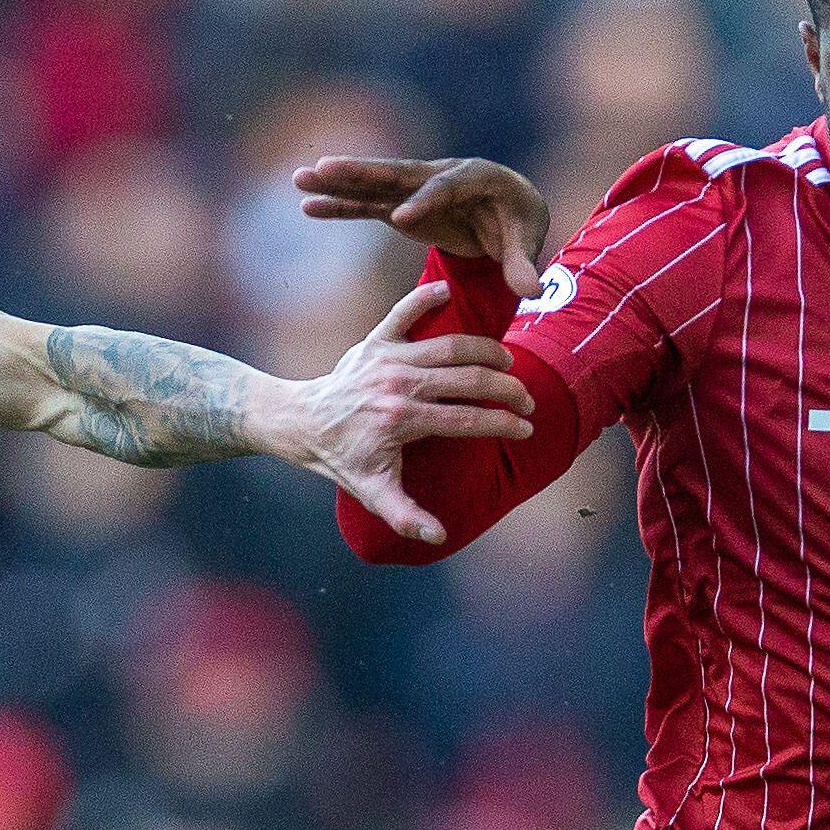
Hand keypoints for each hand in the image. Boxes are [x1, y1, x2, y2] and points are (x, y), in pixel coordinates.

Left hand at [289, 279, 533, 547]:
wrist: (302, 423)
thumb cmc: (343, 459)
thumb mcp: (372, 493)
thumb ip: (406, 516)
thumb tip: (438, 538)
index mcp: (403, 421)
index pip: (468, 420)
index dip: (503, 425)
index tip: (525, 430)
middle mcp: (400, 385)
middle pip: (470, 379)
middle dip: (507, 389)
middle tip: (526, 400)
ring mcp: (389, 358)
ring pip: (452, 344)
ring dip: (487, 351)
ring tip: (508, 363)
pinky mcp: (376, 339)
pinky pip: (405, 310)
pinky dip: (427, 296)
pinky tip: (451, 292)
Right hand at [293, 155, 553, 299]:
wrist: (509, 209)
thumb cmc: (518, 222)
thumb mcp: (525, 239)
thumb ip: (522, 263)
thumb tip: (531, 291)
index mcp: (475, 178)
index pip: (446, 188)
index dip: (425, 201)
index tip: (401, 217)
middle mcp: (440, 175)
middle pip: (399, 172)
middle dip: (363, 171)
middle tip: (326, 167)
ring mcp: (417, 189)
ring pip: (374, 183)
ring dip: (338, 182)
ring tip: (301, 178)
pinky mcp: (402, 205)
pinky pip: (367, 203)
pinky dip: (340, 205)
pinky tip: (309, 205)